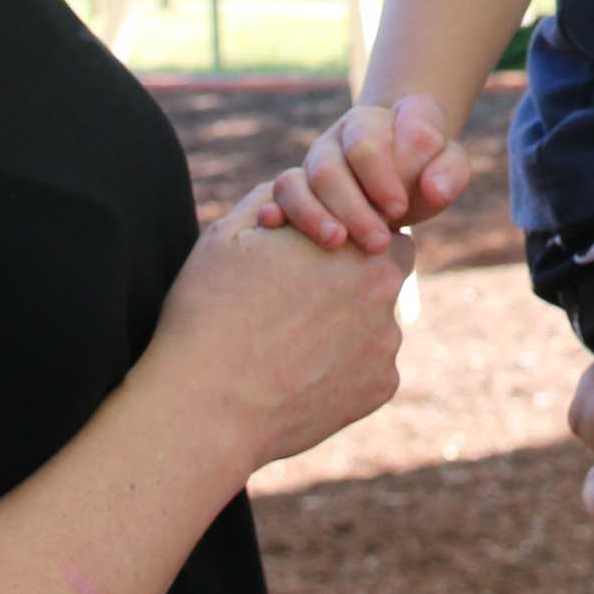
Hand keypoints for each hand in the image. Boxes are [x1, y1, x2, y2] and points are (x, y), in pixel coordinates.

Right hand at [152, 181, 413, 466]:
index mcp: (354, 241)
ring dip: (351, 325)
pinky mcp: (381, 387)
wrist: (207, 407)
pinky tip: (301, 375)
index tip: (319, 252)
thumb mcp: (232, 234)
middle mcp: (384, 287)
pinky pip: (370, 367)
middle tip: (309, 296)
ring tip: (293, 343)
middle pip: (386, 270)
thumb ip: (280, 198)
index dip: (350, 234)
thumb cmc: (211, 312)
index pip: (378, 222)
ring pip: (379, 321)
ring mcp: (387, 341)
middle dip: (359, 276)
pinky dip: (345, 369)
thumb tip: (301, 187)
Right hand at [254, 93, 468, 253]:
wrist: (401, 174)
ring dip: (313, 216)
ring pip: (294, 183)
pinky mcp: (294, 192)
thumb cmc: (425, 171)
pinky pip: (272, 197)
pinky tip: (273, 227)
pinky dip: (272, 211)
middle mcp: (337, 138)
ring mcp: (312, 164)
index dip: (379, 176)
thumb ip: (448, 171)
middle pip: (328, 169)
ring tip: (337, 243)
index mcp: (374, 121)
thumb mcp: (448, 165)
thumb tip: (434, 189)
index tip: (399, 209)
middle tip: (377, 242)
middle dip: (351, 208)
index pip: (366, 142)